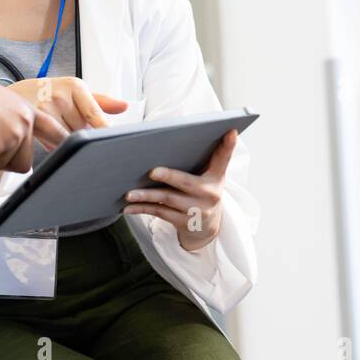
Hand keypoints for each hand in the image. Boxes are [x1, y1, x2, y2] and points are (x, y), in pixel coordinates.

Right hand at [0, 70, 66, 173]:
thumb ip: (12, 120)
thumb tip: (14, 143)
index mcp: (25, 109)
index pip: (52, 129)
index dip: (62, 142)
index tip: (76, 148)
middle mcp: (23, 122)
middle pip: (23, 162)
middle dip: (3, 160)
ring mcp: (11, 136)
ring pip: (2, 166)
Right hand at [9, 76, 127, 132]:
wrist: (17, 94)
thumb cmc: (50, 92)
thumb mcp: (76, 92)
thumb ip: (101, 102)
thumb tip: (124, 106)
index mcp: (75, 86)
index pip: (94, 113)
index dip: (103, 128)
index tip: (109, 137)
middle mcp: (60, 95)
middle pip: (82, 130)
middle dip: (79, 133)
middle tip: (68, 122)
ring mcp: (45, 109)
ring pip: (67, 139)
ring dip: (66, 140)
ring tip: (56, 126)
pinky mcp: (32, 123)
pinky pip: (52, 143)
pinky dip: (53, 144)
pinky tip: (47, 133)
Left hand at [123, 130, 235, 251]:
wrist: (207, 227)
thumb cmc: (204, 191)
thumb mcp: (213, 175)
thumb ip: (211, 156)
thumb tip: (213, 131)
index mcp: (216, 178)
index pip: (223, 159)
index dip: (228, 146)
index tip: (230, 132)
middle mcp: (209, 194)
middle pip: (185, 183)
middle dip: (169, 176)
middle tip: (152, 172)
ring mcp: (195, 210)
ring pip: (167, 200)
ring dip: (146, 196)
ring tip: (130, 193)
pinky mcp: (182, 223)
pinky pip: (159, 213)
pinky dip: (142, 209)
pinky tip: (128, 208)